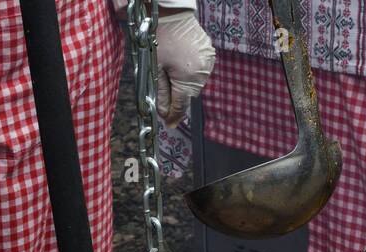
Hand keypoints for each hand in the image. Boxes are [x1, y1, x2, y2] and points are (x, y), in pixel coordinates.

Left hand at [156, 11, 215, 127]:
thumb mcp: (155, 67)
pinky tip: (182, 61)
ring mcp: (208, 64)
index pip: (181, 104)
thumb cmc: (160, 38)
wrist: (172, 12)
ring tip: (173, 70)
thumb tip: (165, 113)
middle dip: (178, 95)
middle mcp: (202, 74)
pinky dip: (191, 70)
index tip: (169, 125)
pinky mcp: (209, 54)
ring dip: (185, 82)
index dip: (174, 115)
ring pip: (195, 82)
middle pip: (188, 93)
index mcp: (188, 79)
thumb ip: (161, 93)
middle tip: (166, 96)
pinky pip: (200, 69)